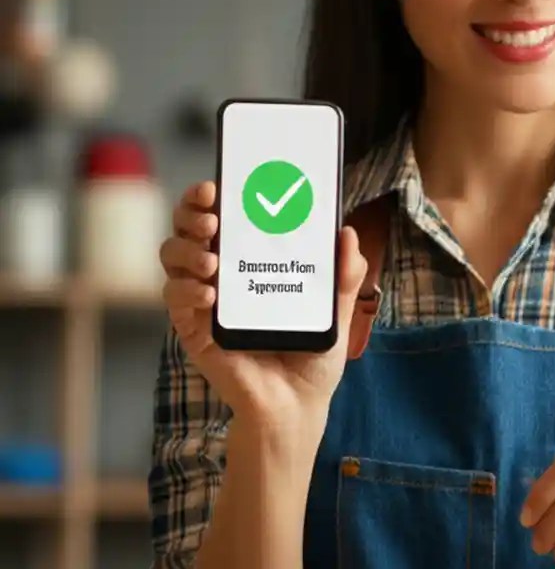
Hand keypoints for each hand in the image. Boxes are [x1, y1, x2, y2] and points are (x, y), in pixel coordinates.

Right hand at [159, 181, 369, 431]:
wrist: (298, 405)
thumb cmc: (312, 353)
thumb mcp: (336, 309)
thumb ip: (344, 274)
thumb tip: (347, 233)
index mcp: (251, 259)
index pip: (221, 215)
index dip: (209, 195)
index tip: (217, 185)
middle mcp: (222, 274)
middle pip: (188, 228)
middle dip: (191, 214)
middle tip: (213, 219)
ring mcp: (204, 301)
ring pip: (172, 258)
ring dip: (187, 251)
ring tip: (213, 262)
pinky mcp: (194, 331)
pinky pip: (175, 302)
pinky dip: (186, 292)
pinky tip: (208, 295)